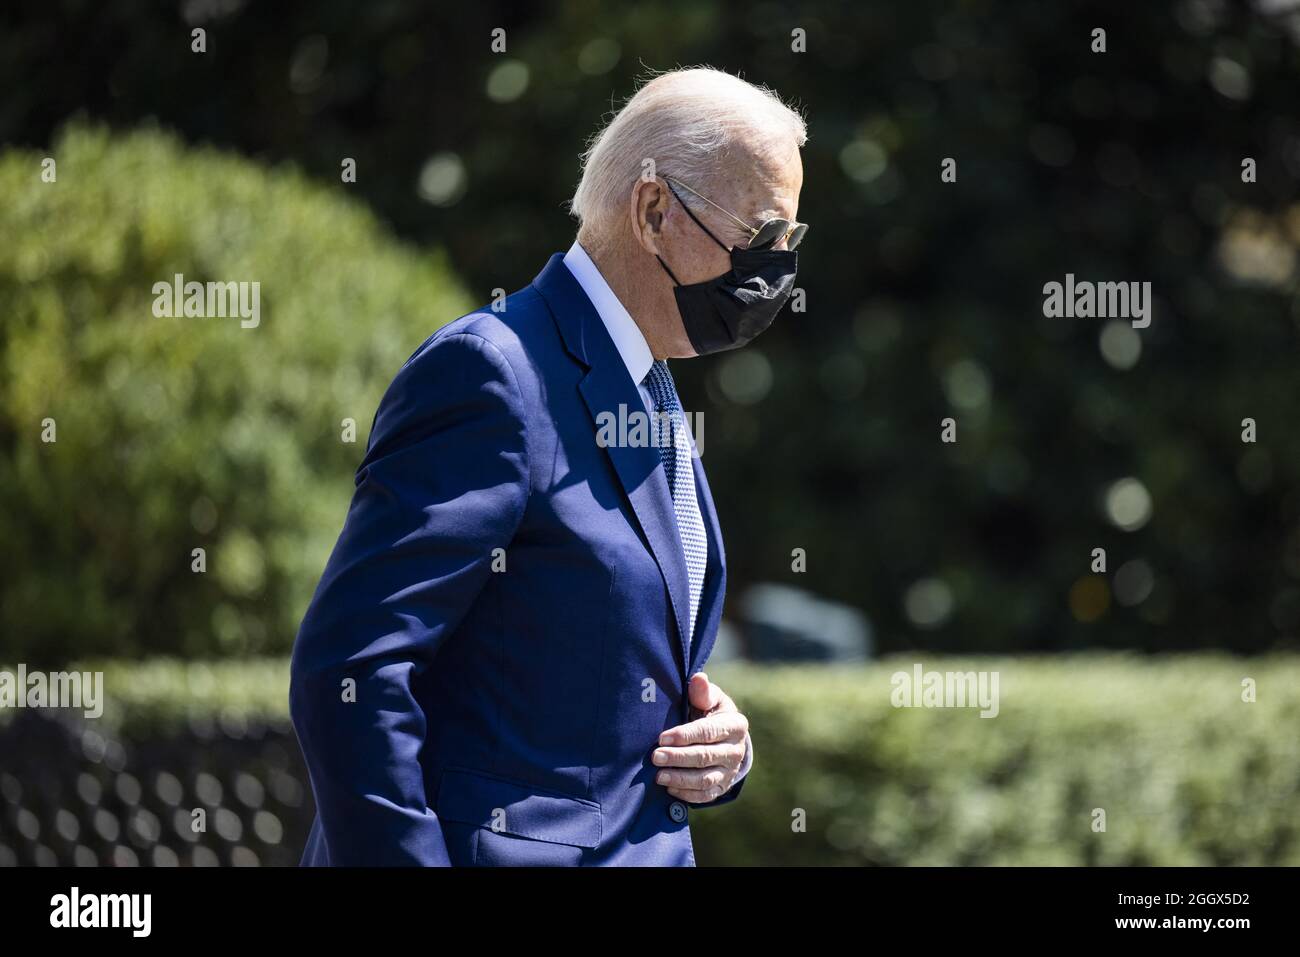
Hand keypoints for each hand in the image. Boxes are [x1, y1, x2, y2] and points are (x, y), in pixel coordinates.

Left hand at [652, 672, 748, 802]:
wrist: (726, 737)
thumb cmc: (712, 712)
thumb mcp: (711, 699)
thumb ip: (703, 692)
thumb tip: (698, 679)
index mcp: (735, 725)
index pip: (708, 732)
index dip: (684, 736)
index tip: (662, 738)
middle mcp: (736, 750)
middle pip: (705, 757)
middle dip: (678, 758)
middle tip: (655, 757)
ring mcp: (730, 771)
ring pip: (705, 779)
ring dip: (680, 779)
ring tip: (659, 776)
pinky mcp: (722, 786)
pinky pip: (706, 795)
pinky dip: (687, 794)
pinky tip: (669, 789)